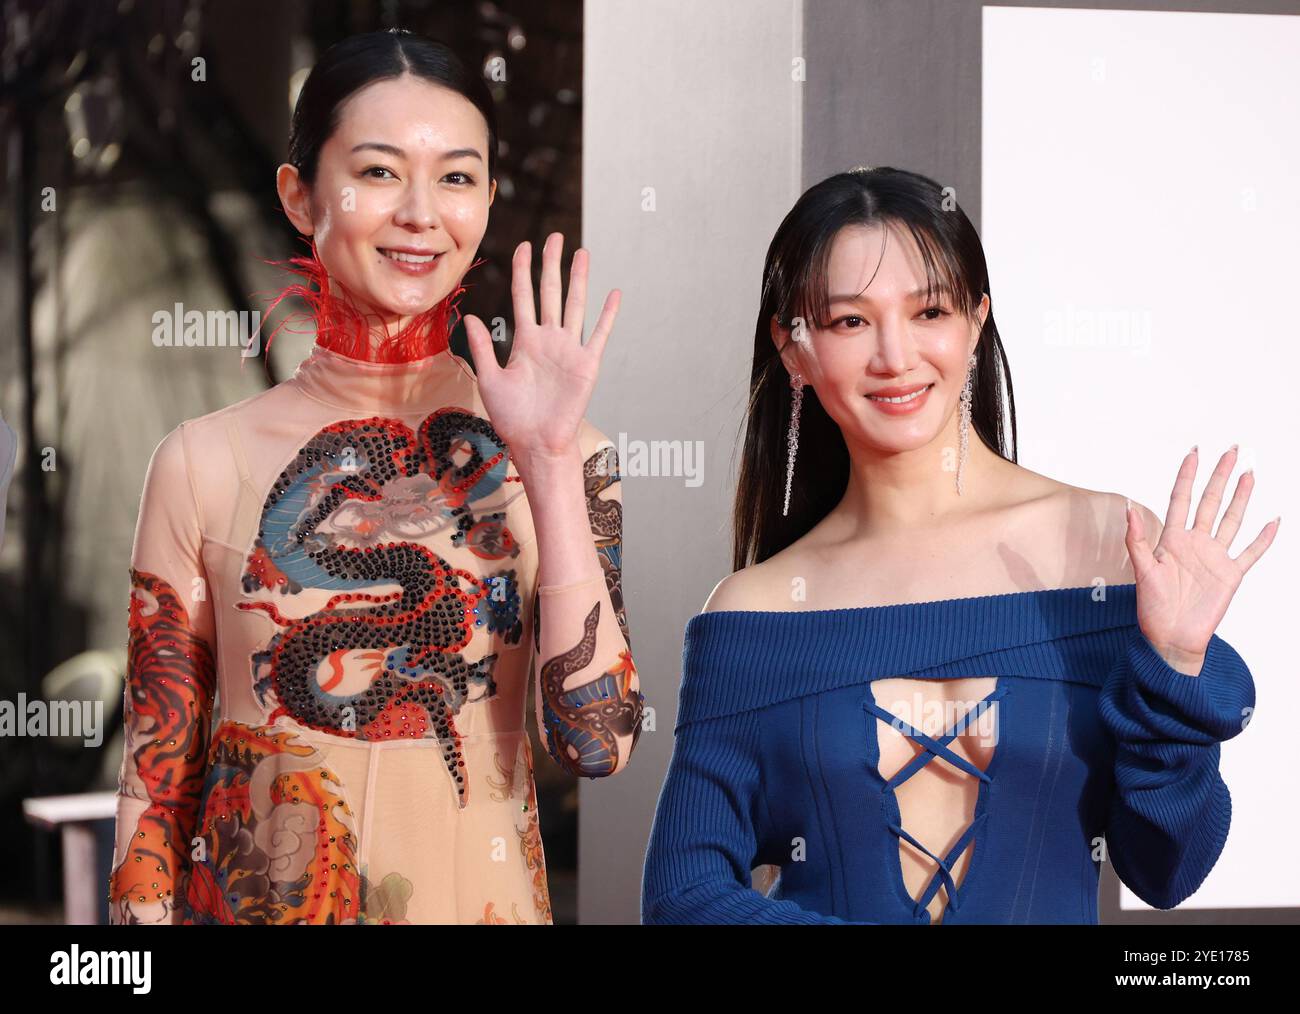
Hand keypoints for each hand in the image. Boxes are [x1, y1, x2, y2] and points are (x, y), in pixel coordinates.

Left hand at [461, 233, 619, 461]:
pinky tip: (614, 294)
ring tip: (583, 252)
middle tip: (555, 237)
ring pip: (574, 305)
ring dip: (579, 279)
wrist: (536, 444)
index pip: (523, 297)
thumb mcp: (490, 378)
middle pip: (550, 293)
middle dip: (552, 264)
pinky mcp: (587, 364)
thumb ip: (483, 346)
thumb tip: (470, 317)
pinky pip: (599, 334)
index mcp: (524, 341)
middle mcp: (548, 340)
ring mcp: (569, 350)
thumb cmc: (512, 418)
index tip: (523, 246)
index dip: (523, 271)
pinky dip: (607, 315)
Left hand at [1126, 445, 1278, 670]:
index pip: (1181, 499)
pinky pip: (1251, 552)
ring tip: (1249, 473)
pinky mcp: (1230, 574)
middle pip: (1210, 502)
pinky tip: (1274, 520)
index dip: (1187, 475)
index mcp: (1171, 539)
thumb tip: (1129, 507)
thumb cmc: (1152, 607)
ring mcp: (1214, 557)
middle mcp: (1195, 543)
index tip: (1195, 452)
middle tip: (1231, 450)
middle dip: (1219, 476)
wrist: (1171, 637)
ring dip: (1241, 497)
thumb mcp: (1141, 571)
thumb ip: (1136, 540)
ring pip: (1232, 519)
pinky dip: (1264, 538)